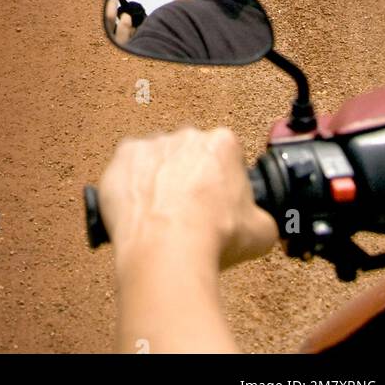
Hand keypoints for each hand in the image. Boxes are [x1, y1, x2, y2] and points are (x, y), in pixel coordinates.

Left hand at [98, 127, 276, 272]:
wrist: (168, 249)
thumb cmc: (215, 237)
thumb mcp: (262, 231)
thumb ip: (260, 216)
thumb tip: (257, 222)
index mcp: (223, 143)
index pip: (227, 155)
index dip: (225, 181)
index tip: (220, 203)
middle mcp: (186, 135)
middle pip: (190, 154)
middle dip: (191, 176)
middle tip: (191, 211)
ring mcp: (151, 144)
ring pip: (157, 161)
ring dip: (159, 180)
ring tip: (162, 217)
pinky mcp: (122, 158)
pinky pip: (128, 170)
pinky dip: (131, 187)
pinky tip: (139, 213)